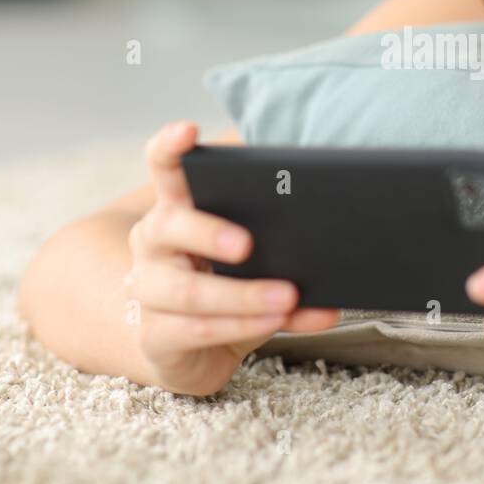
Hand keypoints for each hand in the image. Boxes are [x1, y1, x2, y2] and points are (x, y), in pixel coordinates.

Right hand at [124, 121, 339, 395]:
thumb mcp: (254, 261)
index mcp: (177, 210)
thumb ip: (284, 246)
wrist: (194, 353)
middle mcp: (154, 244)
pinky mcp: (155, 336)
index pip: (163, 168)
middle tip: (248, 244)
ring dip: (245, 295)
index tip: (187, 130)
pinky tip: (277, 319)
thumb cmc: (227, 290)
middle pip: (169, 226)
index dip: (169, 147)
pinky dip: (244, 325)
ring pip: (190, 291)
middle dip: (209, 233)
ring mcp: (147, 290)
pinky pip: (199, 329)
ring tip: (288, 296)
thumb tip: (335, 244)